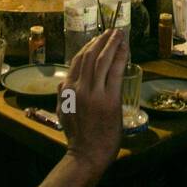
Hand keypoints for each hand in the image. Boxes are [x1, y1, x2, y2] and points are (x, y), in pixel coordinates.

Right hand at [58, 29, 126, 172]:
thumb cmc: (77, 136)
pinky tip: (125, 48)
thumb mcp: (62, 113)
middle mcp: (78, 88)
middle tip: (111, 31)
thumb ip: (62, 96)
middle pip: (89, 56)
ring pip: (102, 60)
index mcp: (66, 90)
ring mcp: (94, 93)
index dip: (88, 46)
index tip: (97, 39)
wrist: (86, 154)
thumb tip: (62, 83)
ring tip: (119, 34)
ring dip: (111, 44)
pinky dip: (120, 57)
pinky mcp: (109, 99)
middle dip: (101, 40)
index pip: (77, 61)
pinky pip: (115, 72)